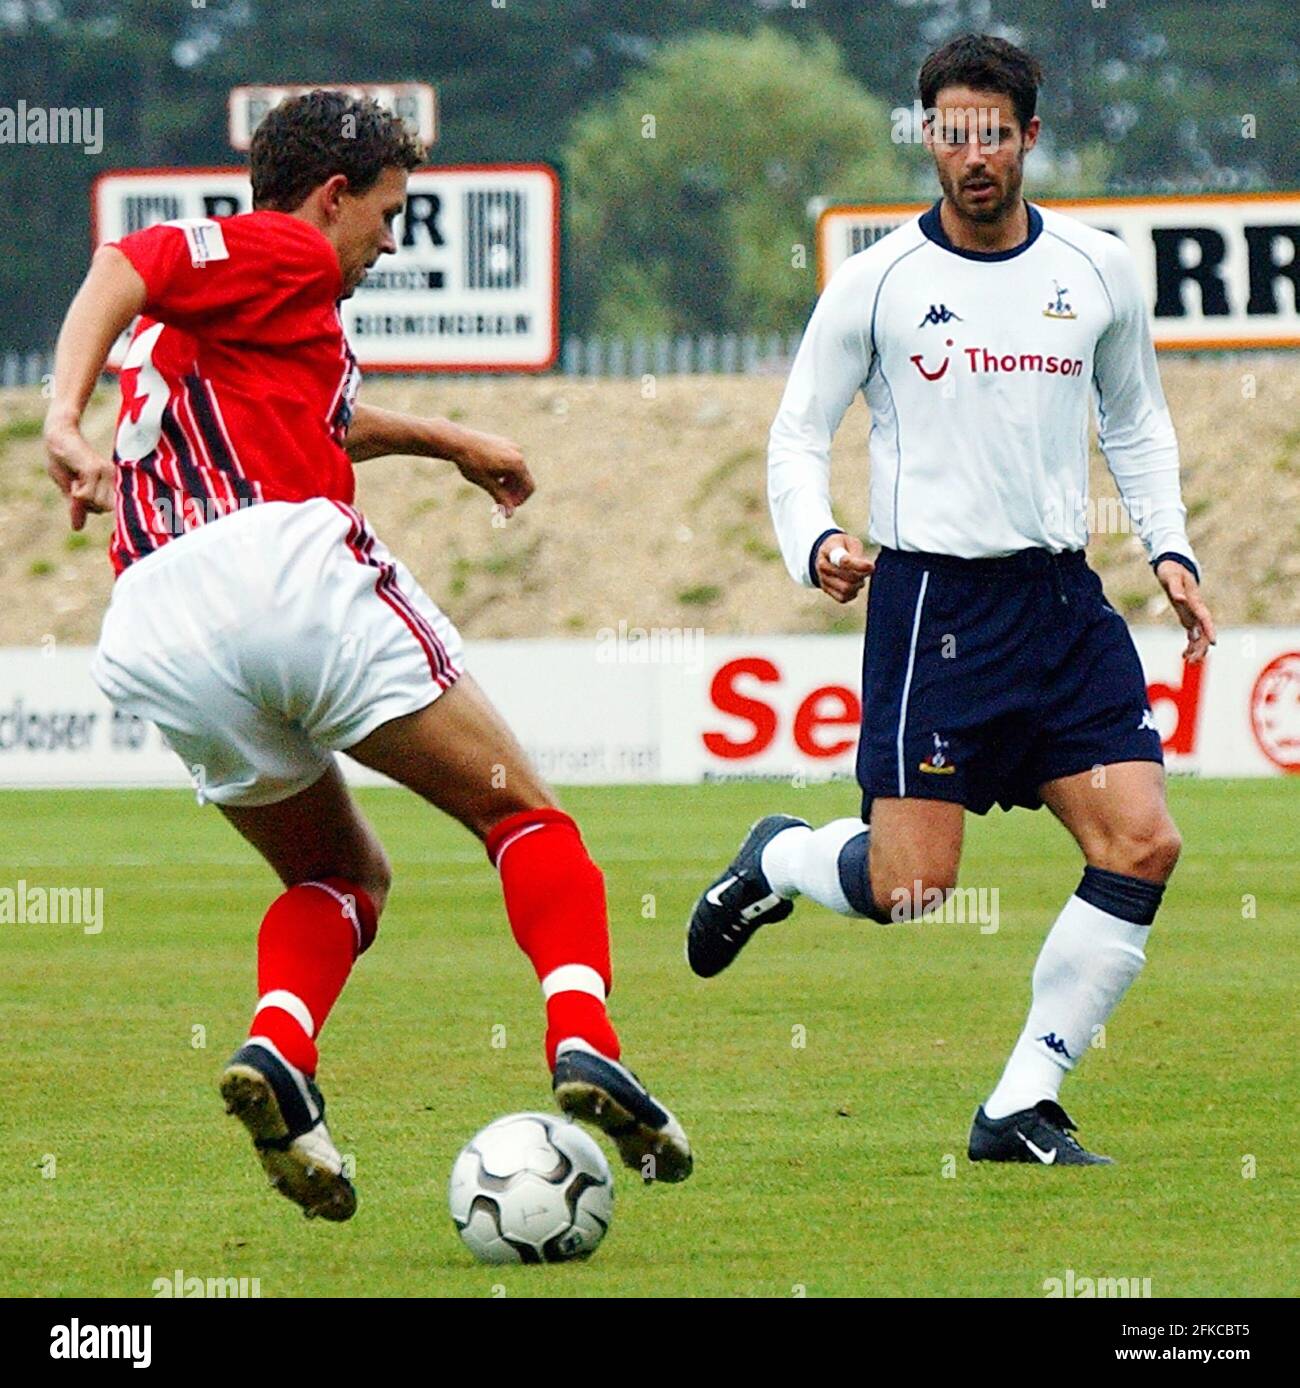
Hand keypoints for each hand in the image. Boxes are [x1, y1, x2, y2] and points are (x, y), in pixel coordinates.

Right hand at [44, 416, 114, 530]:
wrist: (58, 438)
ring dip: (81, 497)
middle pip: (104, 509)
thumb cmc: (64, 460)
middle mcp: (113, 478)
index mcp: (112, 482)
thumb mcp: (69, 488)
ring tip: (76, 479)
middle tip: (77, 483)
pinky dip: (76, 492)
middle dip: (87, 503)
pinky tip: (74, 478)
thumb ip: (78, 507)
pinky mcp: (95, 470)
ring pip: (97, 504)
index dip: (90, 506)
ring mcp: (106, 474)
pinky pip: (86, 496)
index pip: (108, 509)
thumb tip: (77, 528)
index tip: (80, 490)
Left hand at [453, 429, 533, 517]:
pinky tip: (489, 474)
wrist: (457, 441)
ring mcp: (511, 446)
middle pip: (523, 479)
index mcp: (517, 463)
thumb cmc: (471, 463)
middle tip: (498, 500)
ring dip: (509, 483)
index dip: (520, 500)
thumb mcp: (487, 483)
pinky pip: (510, 461)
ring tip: (493, 487)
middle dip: (513, 492)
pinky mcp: (503, 442)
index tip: (506, 506)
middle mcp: (517, 452)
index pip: (529, 487)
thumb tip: (509, 516)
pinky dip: (505, 472)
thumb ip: (501, 499)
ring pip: (517, 470)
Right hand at [816, 532, 873, 602]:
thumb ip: (857, 553)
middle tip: (867, 569)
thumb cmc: (842, 546)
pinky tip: (854, 584)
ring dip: (858, 584)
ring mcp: (823, 579)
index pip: (844, 560)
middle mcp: (823, 565)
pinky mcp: (826, 590)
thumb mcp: (851, 542)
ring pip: (846, 589)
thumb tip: (868, 567)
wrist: (825, 554)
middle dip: (862, 574)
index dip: (859, 565)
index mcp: (829, 550)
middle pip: (848, 577)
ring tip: (860, 577)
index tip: (872, 566)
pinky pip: (843, 597)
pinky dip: (852, 592)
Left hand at [1156, 559, 1215, 662]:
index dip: (1210, 630)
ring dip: (1196, 648)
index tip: (1214, 643)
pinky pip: (1192, 633)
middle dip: (1201, 646)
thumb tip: (1180, 599)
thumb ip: (1175, 589)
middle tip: (1193, 661)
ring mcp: (1193, 613)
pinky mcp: (1187, 616)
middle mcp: (1196, 609)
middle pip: (1204, 630)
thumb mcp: (1171, 577)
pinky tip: (1184, 655)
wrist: (1174, 564)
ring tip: (1189, 661)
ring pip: (1200, 634)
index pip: (1205, 617)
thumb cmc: (1172, 570)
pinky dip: (1190, 644)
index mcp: (1194, 601)